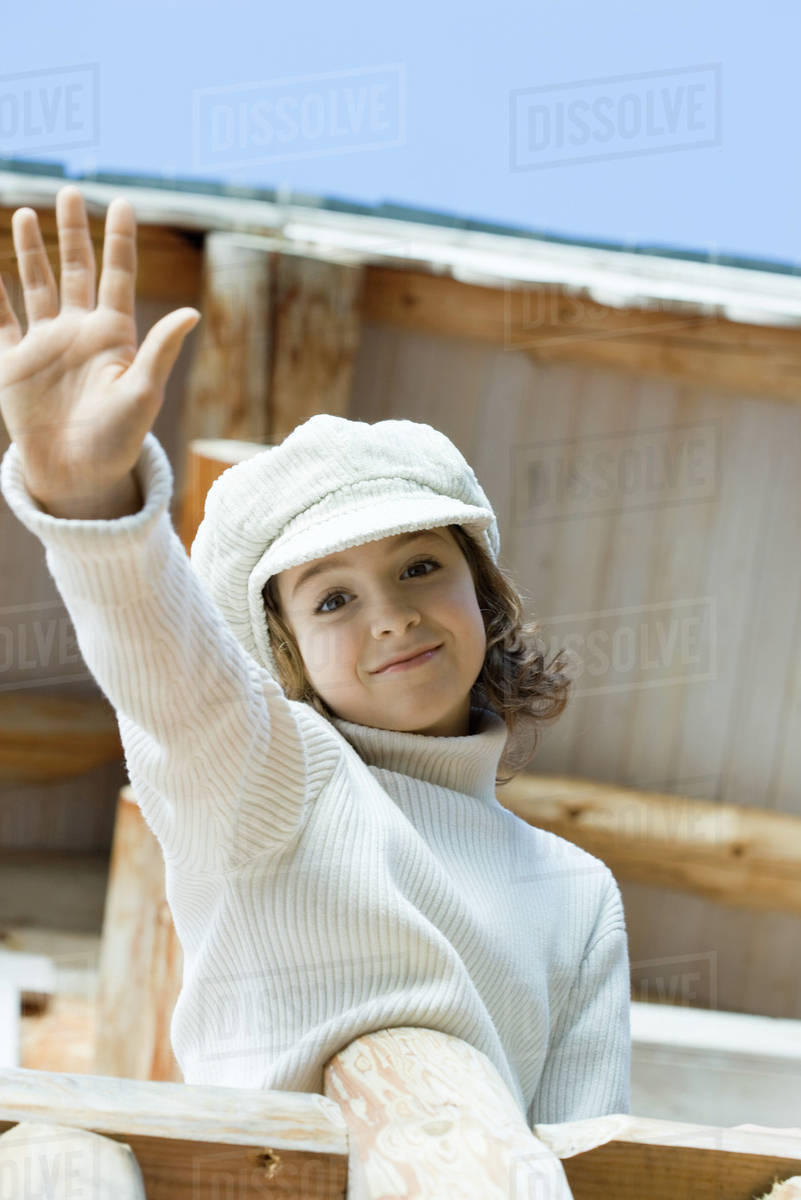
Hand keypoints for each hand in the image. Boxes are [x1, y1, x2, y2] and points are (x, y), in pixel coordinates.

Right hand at [0, 184, 199, 513]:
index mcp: (113, 336)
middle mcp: (79, 333)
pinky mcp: (13, 365)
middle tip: (69, 192)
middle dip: (73, 233)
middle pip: (76, 271)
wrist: (78, 475)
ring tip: (24, 213)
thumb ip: (160, 350)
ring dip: (30, 252)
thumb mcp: (143, 394)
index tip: (123, 203)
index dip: (120, 242)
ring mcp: (44, 346)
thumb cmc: (118, 440)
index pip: (117, 277)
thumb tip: (193, 312)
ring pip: (37, 286)